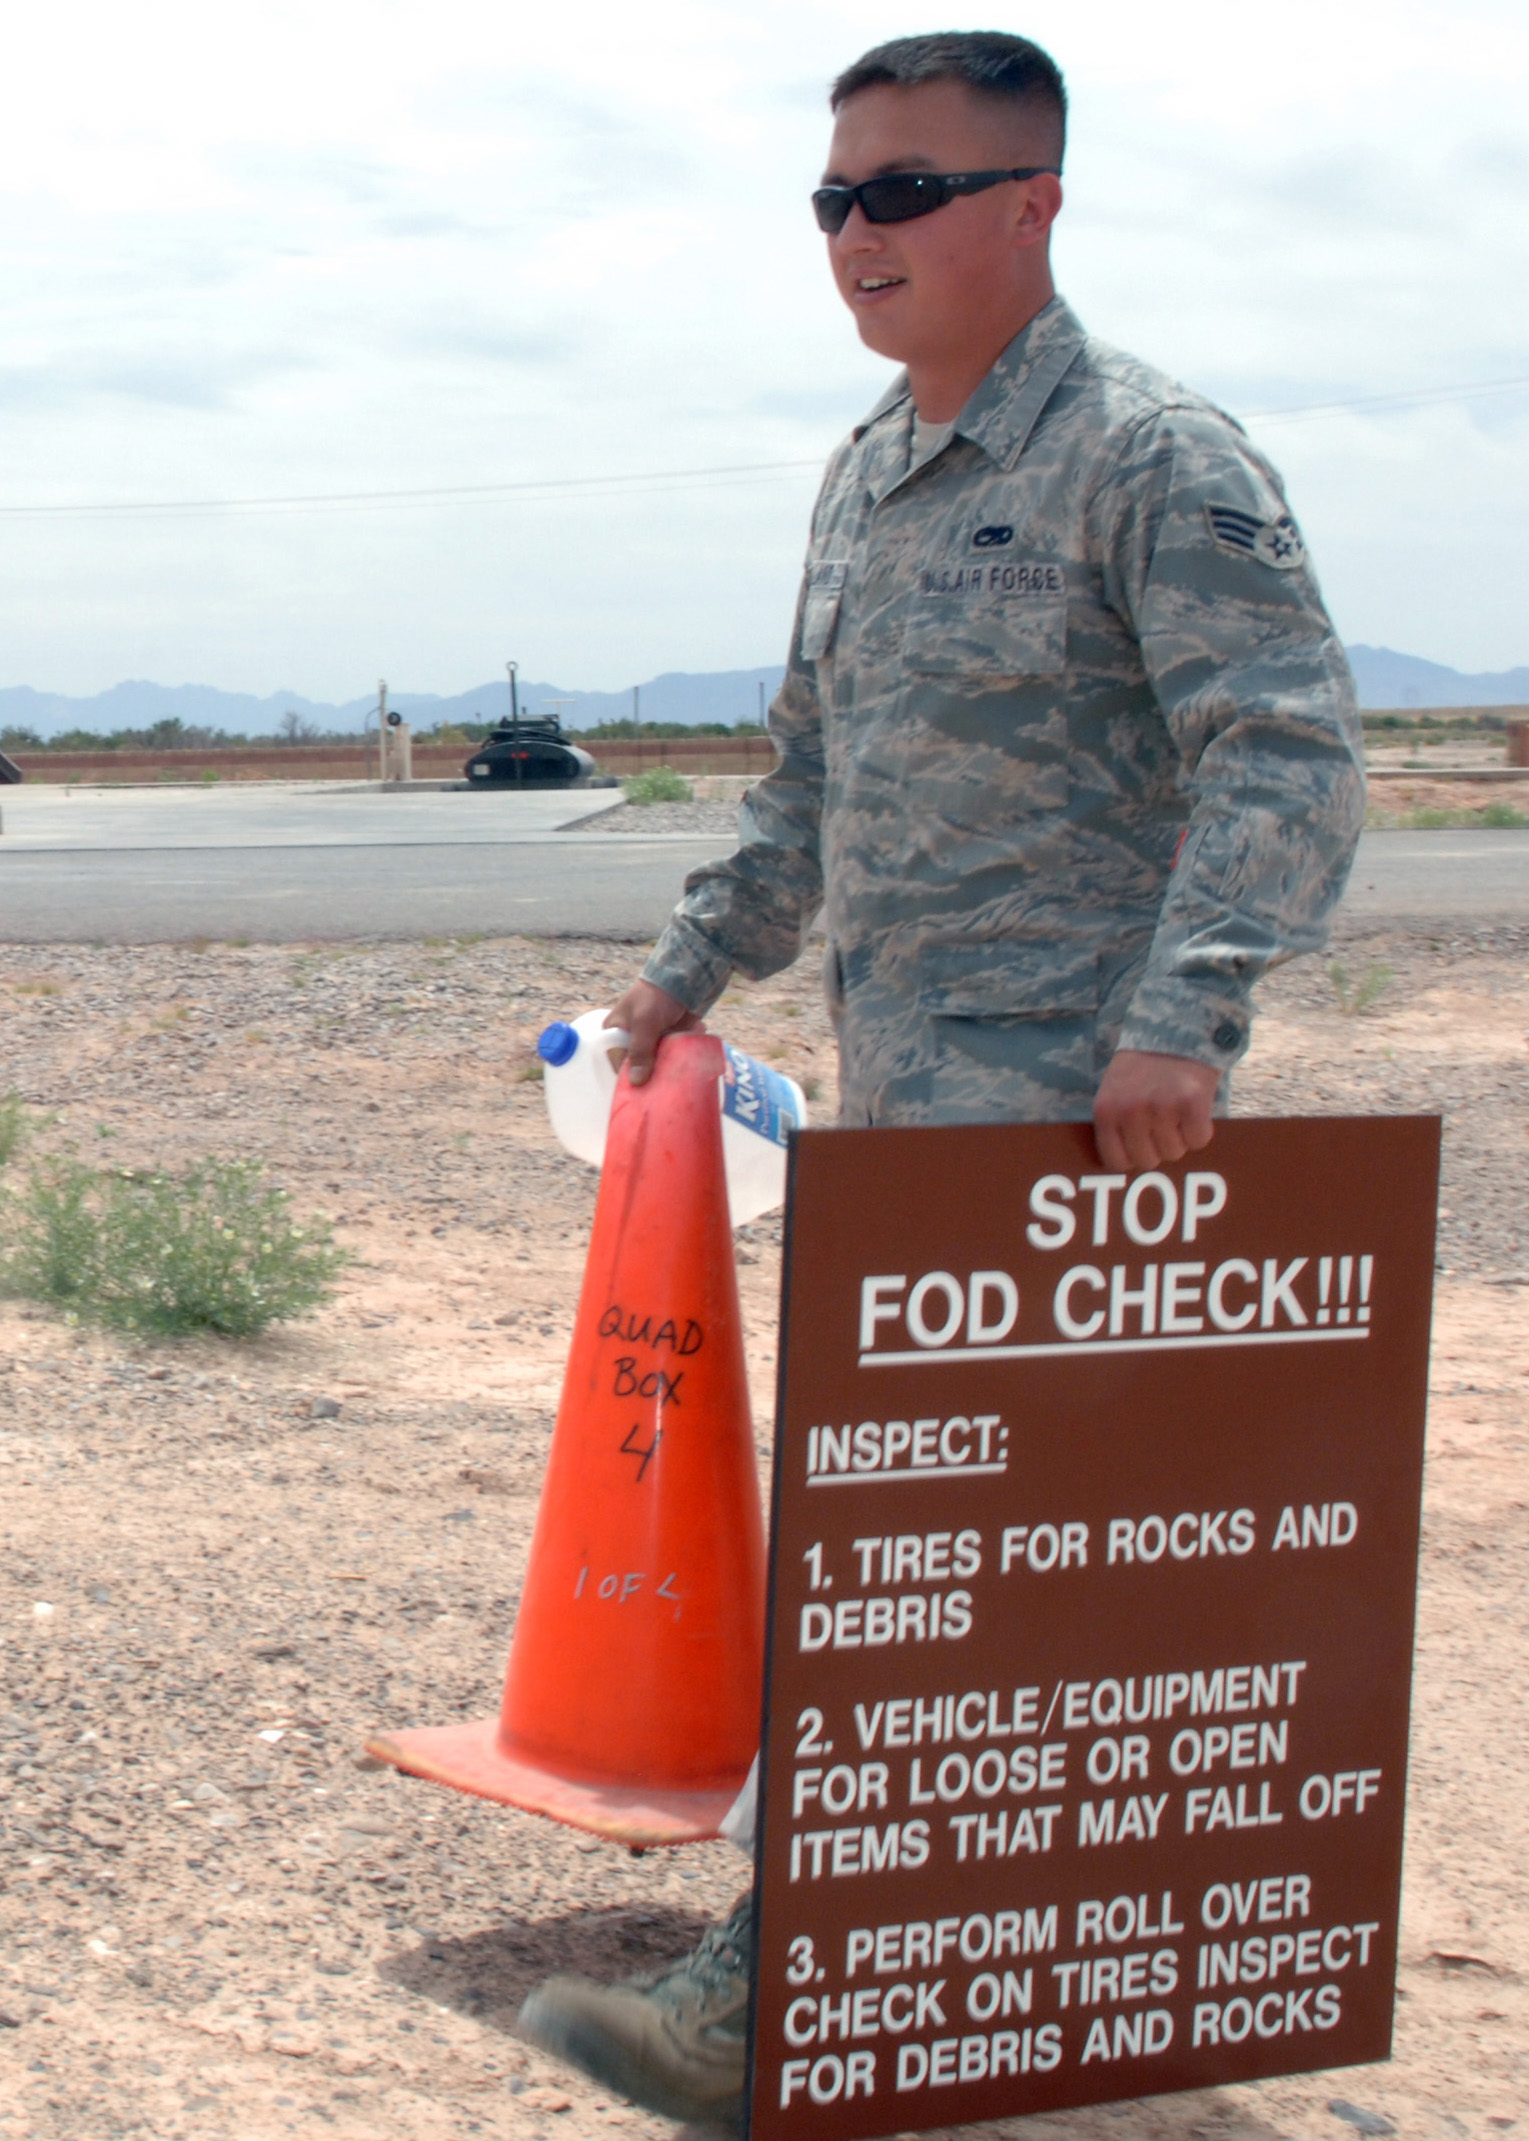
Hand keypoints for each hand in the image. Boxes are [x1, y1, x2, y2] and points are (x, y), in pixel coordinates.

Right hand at [605, 979, 701, 1085]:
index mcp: (615, 1035)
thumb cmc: (655, 997)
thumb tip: (636, 1082)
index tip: (644, 1096)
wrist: (684, 979)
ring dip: (667, 1073)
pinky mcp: (669, 1042)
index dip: (629, 1081)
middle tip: (664, 1093)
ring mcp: (652, 1043)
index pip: (619, 1066)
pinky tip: (688, 1073)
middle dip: (651, 1079)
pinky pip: (672, 1059)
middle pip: (639, 1069)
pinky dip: (679, 1064)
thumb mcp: (644, 1023)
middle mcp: (631, 1041)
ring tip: (678, 1086)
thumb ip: (640, 1051)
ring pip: (657, 1066)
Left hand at [1093, 1049, 1218, 1170]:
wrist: (1177, 1030)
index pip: (1116, 1162)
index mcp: (1107, 1109)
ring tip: (1177, 1111)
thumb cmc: (1143, 1067)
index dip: (1132, 1157)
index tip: (1141, 1146)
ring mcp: (1161, 1107)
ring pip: (1175, 1152)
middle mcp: (1131, 1111)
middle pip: (1148, 1161)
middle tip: (1163, 1124)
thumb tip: (1123, 1164)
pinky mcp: (1191, 1103)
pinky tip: (1193, 1110)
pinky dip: (1201, 1130)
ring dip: (1180, 1138)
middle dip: (1157, 1148)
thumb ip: (1114, 1123)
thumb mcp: (1114, 1090)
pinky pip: (1198, 1140)